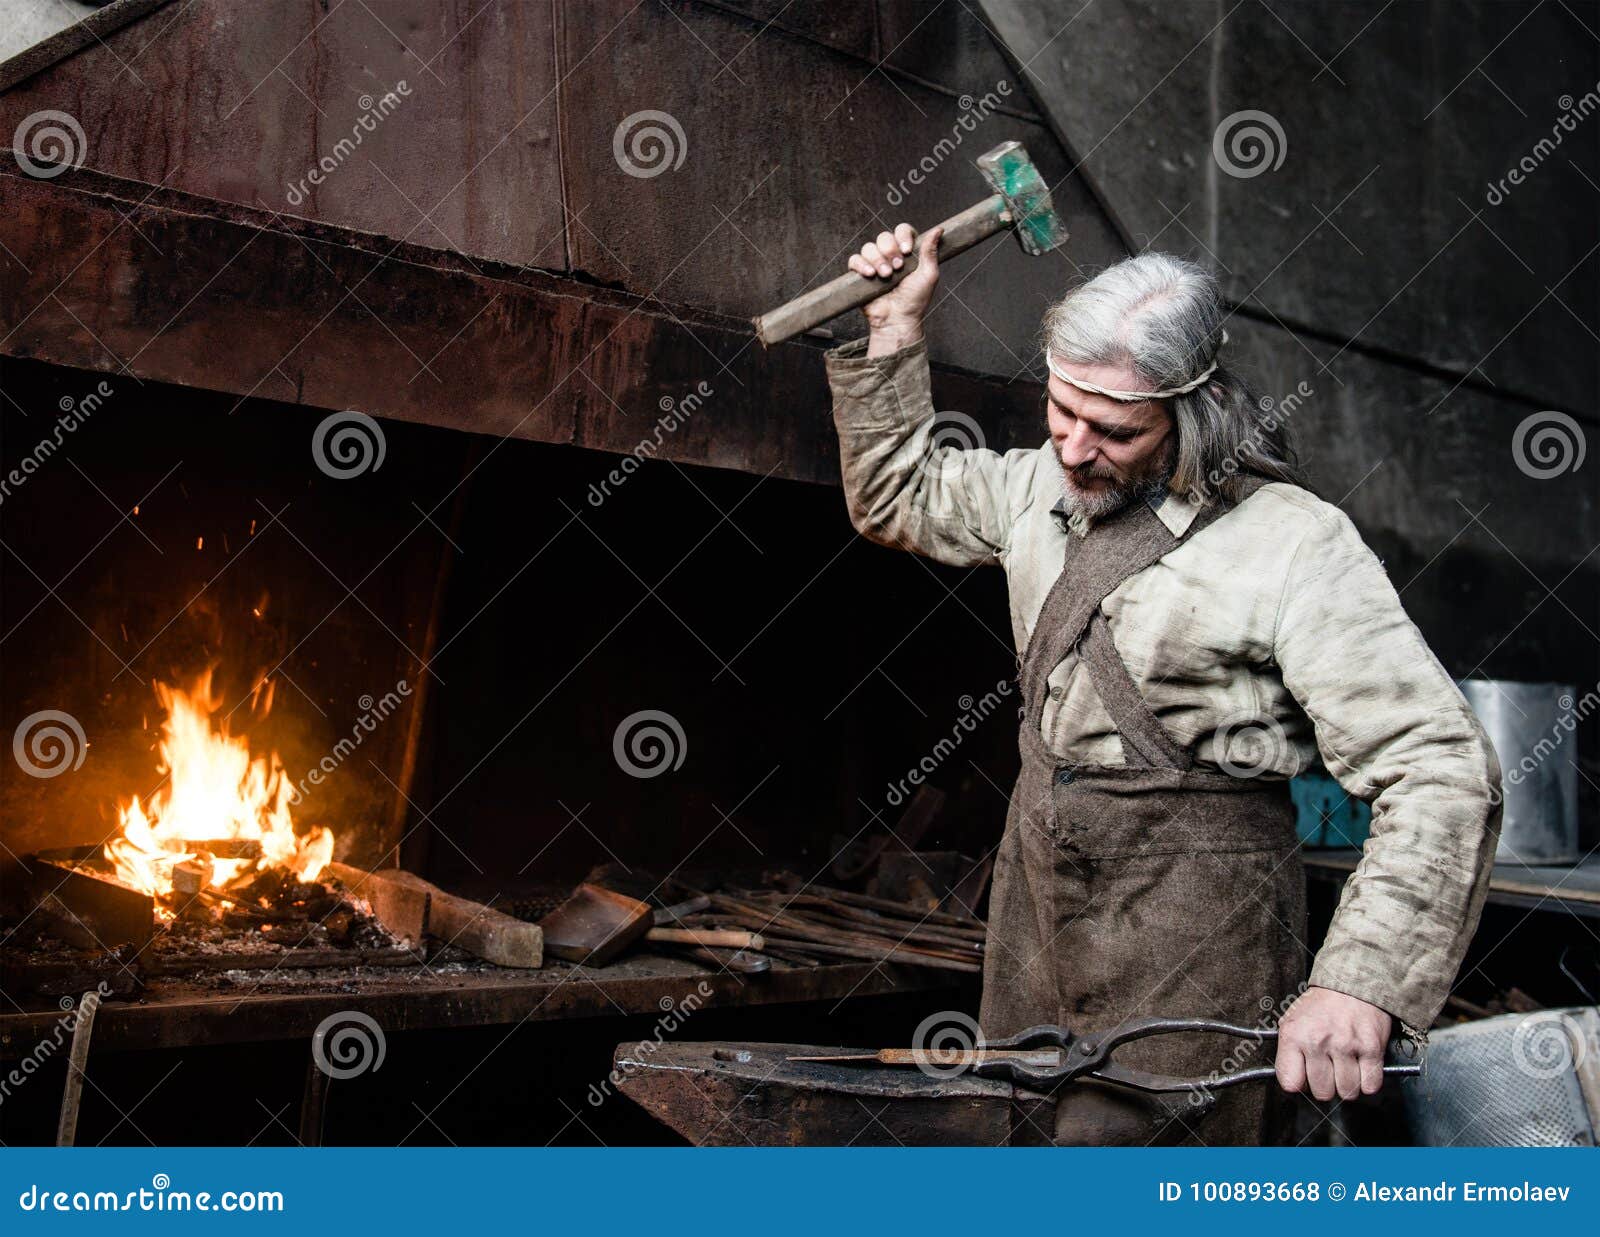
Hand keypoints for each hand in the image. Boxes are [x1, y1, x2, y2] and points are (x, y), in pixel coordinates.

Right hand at [847, 223, 941, 354]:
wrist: (898, 319)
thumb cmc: (915, 301)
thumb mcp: (929, 275)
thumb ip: (930, 251)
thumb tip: (939, 230)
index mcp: (906, 253)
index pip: (902, 230)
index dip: (902, 236)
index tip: (906, 251)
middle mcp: (889, 255)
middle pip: (883, 236)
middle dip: (890, 250)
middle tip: (897, 268)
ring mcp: (874, 264)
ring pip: (868, 247)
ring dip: (878, 260)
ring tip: (886, 276)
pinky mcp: (860, 275)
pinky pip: (854, 259)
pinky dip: (861, 265)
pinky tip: (871, 275)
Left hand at [1275, 986, 1392, 1100]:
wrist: (1352, 983)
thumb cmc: (1321, 1006)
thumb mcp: (1292, 1021)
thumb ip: (1288, 1051)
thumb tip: (1292, 1083)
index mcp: (1294, 1035)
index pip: (1290, 1083)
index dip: (1299, 1085)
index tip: (1305, 1079)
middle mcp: (1318, 1041)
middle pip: (1322, 1093)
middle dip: (1326, 1086)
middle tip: (1329, 1071)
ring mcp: (1346, 1045)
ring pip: (1347, 1092)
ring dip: (1348, 1085)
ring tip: (1346, 1067)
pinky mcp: (1371, 1048)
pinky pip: (1370, 1085)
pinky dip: (1368, 1082)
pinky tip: (1362, 1068)